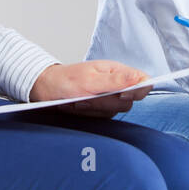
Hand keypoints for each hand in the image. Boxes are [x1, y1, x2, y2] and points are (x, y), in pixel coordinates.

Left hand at [29, 60, 151, 117]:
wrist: (46, 90)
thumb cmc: (65, 80)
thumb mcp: (91, 80)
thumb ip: (117, 81)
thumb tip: (141, 78)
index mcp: (117, 71)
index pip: (142, 80)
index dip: (139, 90)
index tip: (124, 95)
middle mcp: (116, 85)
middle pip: (129, 101)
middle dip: (106, 103)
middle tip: (88, 97)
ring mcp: (109, 98)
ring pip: (115, 112)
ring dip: (94, 109)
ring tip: (79, 101)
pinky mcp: (100, 109)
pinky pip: (103, 118)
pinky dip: (89, 114)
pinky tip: (77, 107)